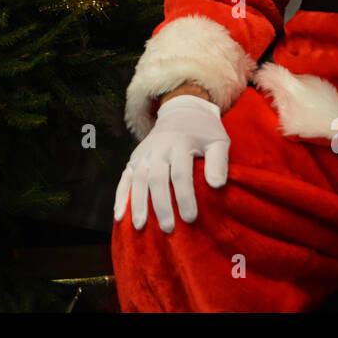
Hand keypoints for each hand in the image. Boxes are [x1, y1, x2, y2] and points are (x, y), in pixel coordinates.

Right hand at [113, 94, 228, 233]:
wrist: (181, 109)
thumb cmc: (204, 132)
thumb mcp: (218, 141)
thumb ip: (219, 162)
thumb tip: (217, 186)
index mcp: (180, 144)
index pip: (181, 174)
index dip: (185, 197)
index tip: (190, 218)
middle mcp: (158, 148)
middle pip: (157, 179)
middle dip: (161, 205)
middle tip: (168, 229)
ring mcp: (143, 154)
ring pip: (139, 180)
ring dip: (138, 204)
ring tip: (140, 226)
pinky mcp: (134, 159)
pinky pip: (124, 178)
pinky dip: (120, 196)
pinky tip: (119, 215)